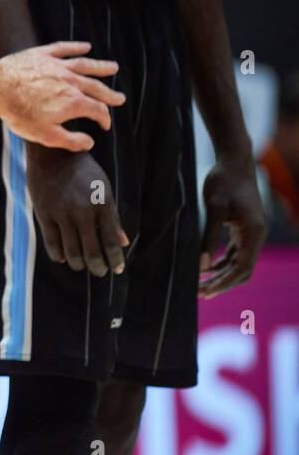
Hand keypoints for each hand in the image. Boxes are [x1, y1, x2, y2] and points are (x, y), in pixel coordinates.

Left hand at [0, 41, 124, 151]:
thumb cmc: (19, 114)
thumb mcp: (46, 135)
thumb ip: (70, 140)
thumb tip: (89, 142)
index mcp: (74, 102)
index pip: (97, 110)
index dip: (104, 119)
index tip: (104, 125)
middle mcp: (71, 82)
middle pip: (96, 87)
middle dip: (109, 95)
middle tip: (119, 98)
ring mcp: (57, 66)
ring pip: (85, 65)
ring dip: (101, 67)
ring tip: (113, 67)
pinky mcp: (42, 55)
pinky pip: (63, 49)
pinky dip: (76, 47)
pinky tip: (85, 46)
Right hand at [27, 145, 127, 276]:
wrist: (53, 154)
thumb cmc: (83, 172)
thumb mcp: (104, 189)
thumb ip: (112, 217)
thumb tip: (123, 242)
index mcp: (102, 204)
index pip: (112, 241)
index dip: (115, 260)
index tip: (117, 269)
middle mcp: (83, 211)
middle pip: (92, 251)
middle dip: (98, 267)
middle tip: (100, 272)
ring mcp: (62, 213)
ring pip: (72, 252)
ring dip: (79, 264)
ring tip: (81, 265)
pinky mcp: (44, 214)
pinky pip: (52, 244)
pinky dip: (59, 255)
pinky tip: (64, 257)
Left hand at [198, 156, 266, 297]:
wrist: (233, 161)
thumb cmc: (223, 181)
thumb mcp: (214, 208)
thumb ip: (209, 237)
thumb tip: (202, 265)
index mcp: (254, 232)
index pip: (242, 269)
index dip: (224, 283)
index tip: (205, 291)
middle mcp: (256, 235)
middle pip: (242, 270)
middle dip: (222, 283)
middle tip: (198, 293)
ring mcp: (251, 233)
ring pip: (238, 263)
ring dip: (220, 275)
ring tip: (199, 286)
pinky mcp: (243, 228)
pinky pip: (234, 253)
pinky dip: (221, 262)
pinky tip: (204, 268)